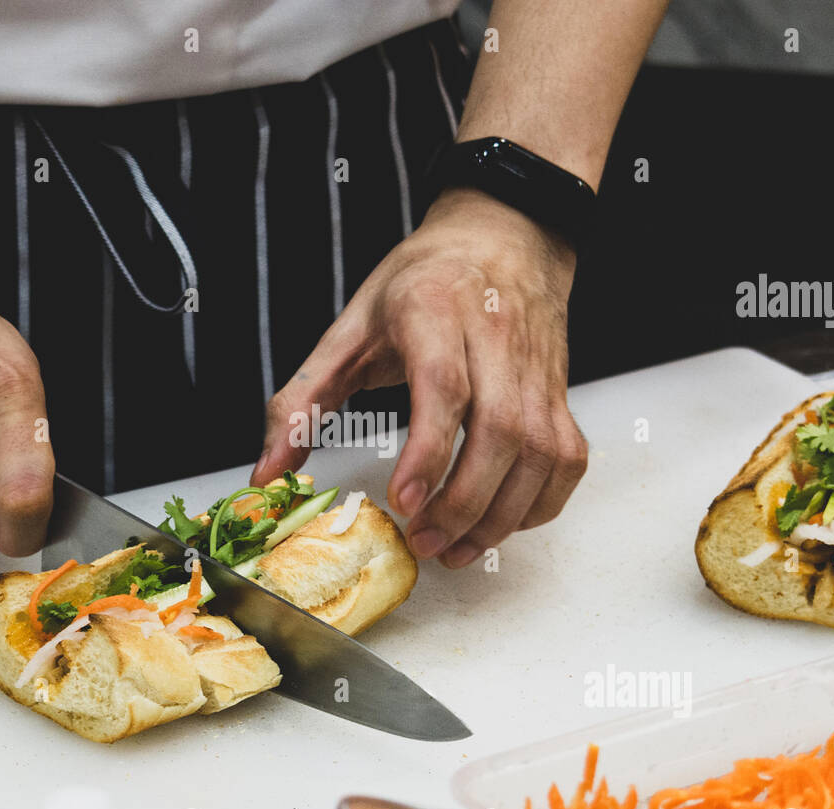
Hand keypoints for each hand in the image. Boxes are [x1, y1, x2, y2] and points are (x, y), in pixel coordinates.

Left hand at [252, 187, 587, 567]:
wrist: (501, 236)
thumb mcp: (350, 328)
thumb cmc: (422, 283)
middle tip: (424, 541)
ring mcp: (536, 368)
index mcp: (434, 312)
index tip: (402, 502)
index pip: (444, 387)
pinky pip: (565, 458)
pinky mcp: (560, 392)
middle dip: (463, 502)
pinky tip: (500, 522)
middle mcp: (495, 338)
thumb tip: (268, 470)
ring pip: (539, 453)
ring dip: (500, 515)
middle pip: (500, 431)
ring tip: (456, 548)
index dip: (428, 451)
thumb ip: (302, 400)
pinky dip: (539, 504)